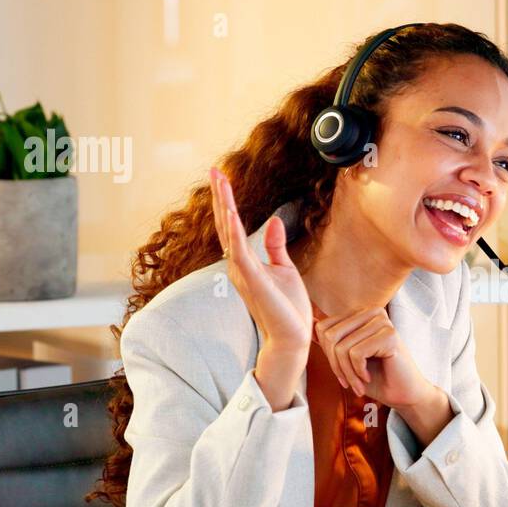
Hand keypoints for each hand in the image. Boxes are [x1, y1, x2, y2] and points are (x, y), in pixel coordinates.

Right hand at [210, 167, 310, 409]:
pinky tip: (230, 212)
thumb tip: (275, 220)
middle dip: (220, 197)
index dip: (226, 202)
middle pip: (225, 225)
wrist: (293, 336)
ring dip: (224, 206)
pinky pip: (239, 251)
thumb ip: (276, 246)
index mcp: (245, 262)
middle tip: (214, 170)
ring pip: (229, 233)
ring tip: (220, 181)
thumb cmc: (288, 307)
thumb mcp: (284, 269)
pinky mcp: (252, 281)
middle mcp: (238, 265)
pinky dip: (234, 231)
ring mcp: (243, 273)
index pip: (232, 227)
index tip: (222, 177)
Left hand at [313, 307, 438, 410]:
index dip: (327, 355)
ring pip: (342, 347)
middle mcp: (372, 312)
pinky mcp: (390, 335)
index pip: (324, 328)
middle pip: (330, 336)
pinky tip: (368, 377)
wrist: (403, 394)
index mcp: (361, 313)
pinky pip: (356, 354)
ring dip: (348, 373)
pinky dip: (358, 372)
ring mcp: (382, 321)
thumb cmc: (376, 377)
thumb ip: (331, 341)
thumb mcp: (346, 358)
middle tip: (348, 382)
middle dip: (336, 365)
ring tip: (358, 384)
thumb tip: (309, 323)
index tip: (341, 373)